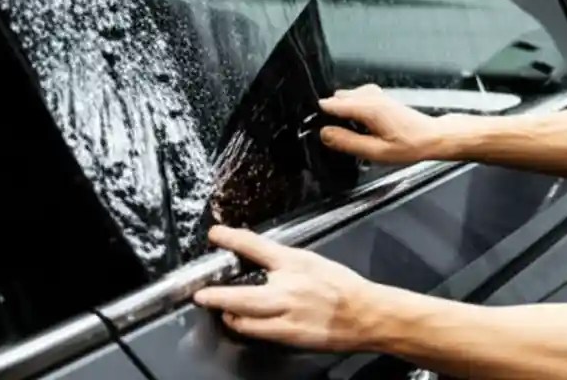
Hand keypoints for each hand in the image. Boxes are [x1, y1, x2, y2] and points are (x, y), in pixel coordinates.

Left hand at [192, 225, 378, 352]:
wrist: (367, 313)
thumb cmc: (344, 287)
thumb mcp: (314, 261)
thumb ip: (286, 262)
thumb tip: (260, 258)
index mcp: (295, 262)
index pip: (256, 245)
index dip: (231, 238)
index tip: (215, 234)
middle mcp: (288, 287)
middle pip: (241, 292)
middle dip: (215, 293)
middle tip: (199, 293)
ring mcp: (287, 314)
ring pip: (244, 316)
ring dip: (226, 311)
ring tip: (218, 306)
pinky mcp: (289, 334)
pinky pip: (256, 332)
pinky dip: (242, 325)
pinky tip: (238, 321)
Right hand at [318, 84, 450, 163]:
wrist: (433, 137)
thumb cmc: (410, 145)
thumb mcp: (376, 152)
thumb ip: (348, 142)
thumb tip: (325, 134)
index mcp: (368, 108)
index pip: (332, 104)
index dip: (320, 116)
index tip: (314, 128)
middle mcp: (371, 96)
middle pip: (337, 98)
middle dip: (330, 114)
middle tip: (334, 136)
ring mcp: (375, 94)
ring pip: (345, 97)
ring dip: (341, 111)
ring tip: (347, 132)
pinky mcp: (379, 97)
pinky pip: (356, 98)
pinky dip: (351, 108)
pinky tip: (358, 125)